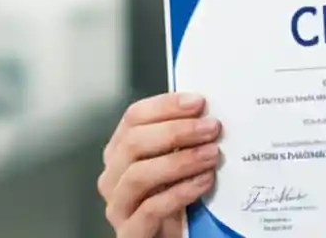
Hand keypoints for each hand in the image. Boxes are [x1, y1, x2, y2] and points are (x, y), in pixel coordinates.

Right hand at [97, 92, 221, 237]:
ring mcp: (118, 206)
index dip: (165, 105)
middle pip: (133, 143)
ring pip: (138, 175)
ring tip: (212, 154)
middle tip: (211, 128)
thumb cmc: (177, 199)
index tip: (198, 102)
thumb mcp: (179, 164)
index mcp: (122, 152)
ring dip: (179, 161)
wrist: (175, 237)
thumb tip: (210, 114)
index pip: (134, 117)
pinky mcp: (130, 233)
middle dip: (176, 131)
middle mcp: (113, 177)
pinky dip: (179, 192)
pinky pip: (149, 209)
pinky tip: (203, 182)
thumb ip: (186, 140)